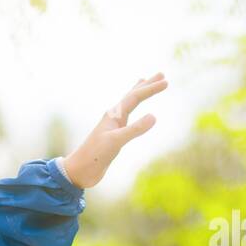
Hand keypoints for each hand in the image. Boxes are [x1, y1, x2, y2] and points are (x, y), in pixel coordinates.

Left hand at [62, 72, 167, 189]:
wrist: (79, 171)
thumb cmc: (94, 155)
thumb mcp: (116, 142)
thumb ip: (134, 129)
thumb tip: (154, 116)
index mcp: (113, 115)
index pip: (135, 97)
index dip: (151, 89)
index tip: (166, 82)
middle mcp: (113, 118)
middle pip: (132, 96)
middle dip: (147, 85)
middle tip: (161, 75)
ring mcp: (113, 127)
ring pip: (128, 106)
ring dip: (139, 94)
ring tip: (144, 84)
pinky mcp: (113, 138)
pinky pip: (127, 120)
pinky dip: (133, 113)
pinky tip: (132, 114)